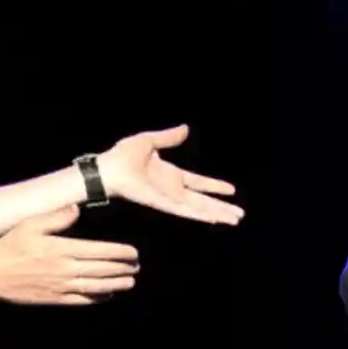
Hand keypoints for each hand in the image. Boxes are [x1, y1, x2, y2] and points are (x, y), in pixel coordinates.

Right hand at [0, 205, 138, 304]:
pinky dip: (96, 299)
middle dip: (122, 268)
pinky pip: (80, 300)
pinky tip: (107, 296)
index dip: (120, 253)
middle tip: (137, 266)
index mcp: (62, 249)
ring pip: (95, 287)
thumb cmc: (10, 245)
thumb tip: (76, 209)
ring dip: (115, 284)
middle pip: (101, 270)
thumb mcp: (31, 224)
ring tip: (130, 282)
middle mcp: (65, 269)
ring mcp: (60, 286)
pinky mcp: (53, 299)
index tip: (133, 253)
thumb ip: (56, 216)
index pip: (99, 251)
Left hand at [96, 124, 243, 224]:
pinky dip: (200, 215)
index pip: (198, 182)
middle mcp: (173, 189)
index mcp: (170, 174)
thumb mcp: (149, 141)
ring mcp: (169, 198)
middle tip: (239, 214)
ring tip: (235, 220)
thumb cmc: (122, 156)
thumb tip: (185, 128)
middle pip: (203, 200)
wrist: (108, 168)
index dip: (214, 186)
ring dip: (217, 214)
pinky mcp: (163, 204)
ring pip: (199, 209)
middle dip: (221, 207)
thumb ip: (168, 138)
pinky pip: (185, 211)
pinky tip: (214, 220)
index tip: (231, 190)